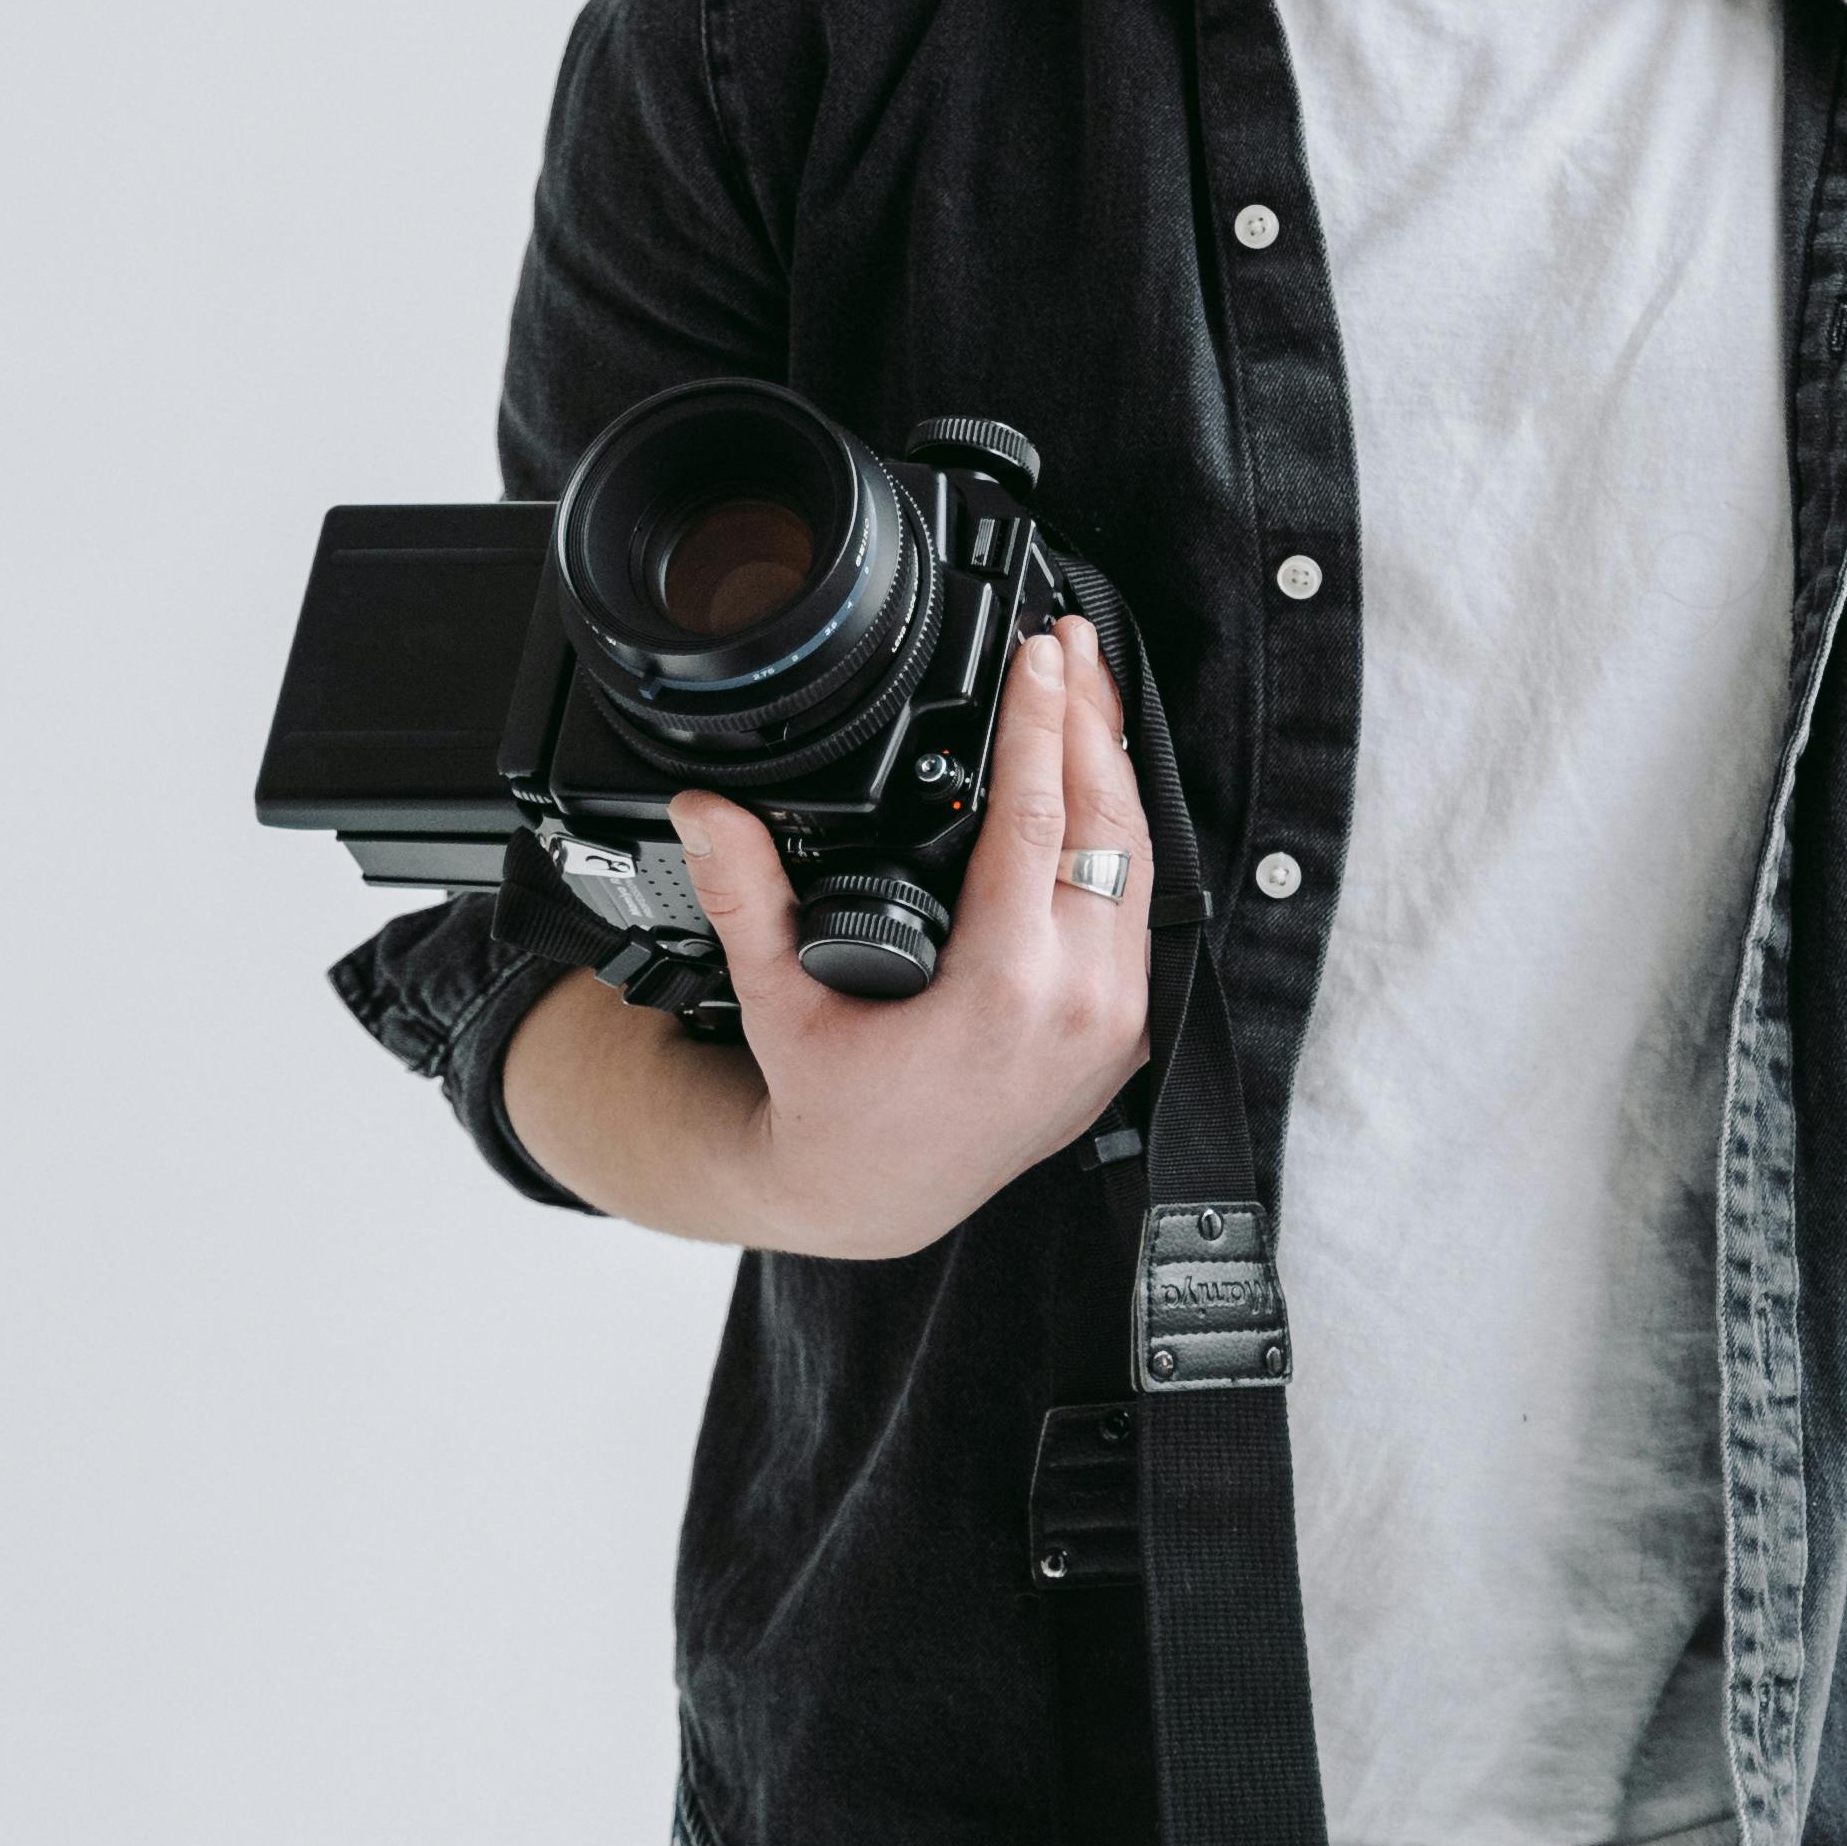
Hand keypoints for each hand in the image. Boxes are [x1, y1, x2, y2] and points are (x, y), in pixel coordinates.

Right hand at [659, 614, 1156, 1260]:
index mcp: (1002, 990)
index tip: (1040, 655)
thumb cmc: (836, 1111)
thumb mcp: (779, 1003)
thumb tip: (704, 808)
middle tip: (1072, 645)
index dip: (1040, 723)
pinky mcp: (1127, 1034)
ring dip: (1115, 771)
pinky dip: (1123, 841)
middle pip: (1106, 824)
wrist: (879, 1200)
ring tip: (1088, 692)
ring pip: (1139, 863)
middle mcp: (1077, 1004)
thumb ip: (745, 896)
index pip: (1037, 818)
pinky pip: (1142, 913)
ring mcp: (1114, 1023)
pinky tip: (1101, 788)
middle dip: (1090, 721)